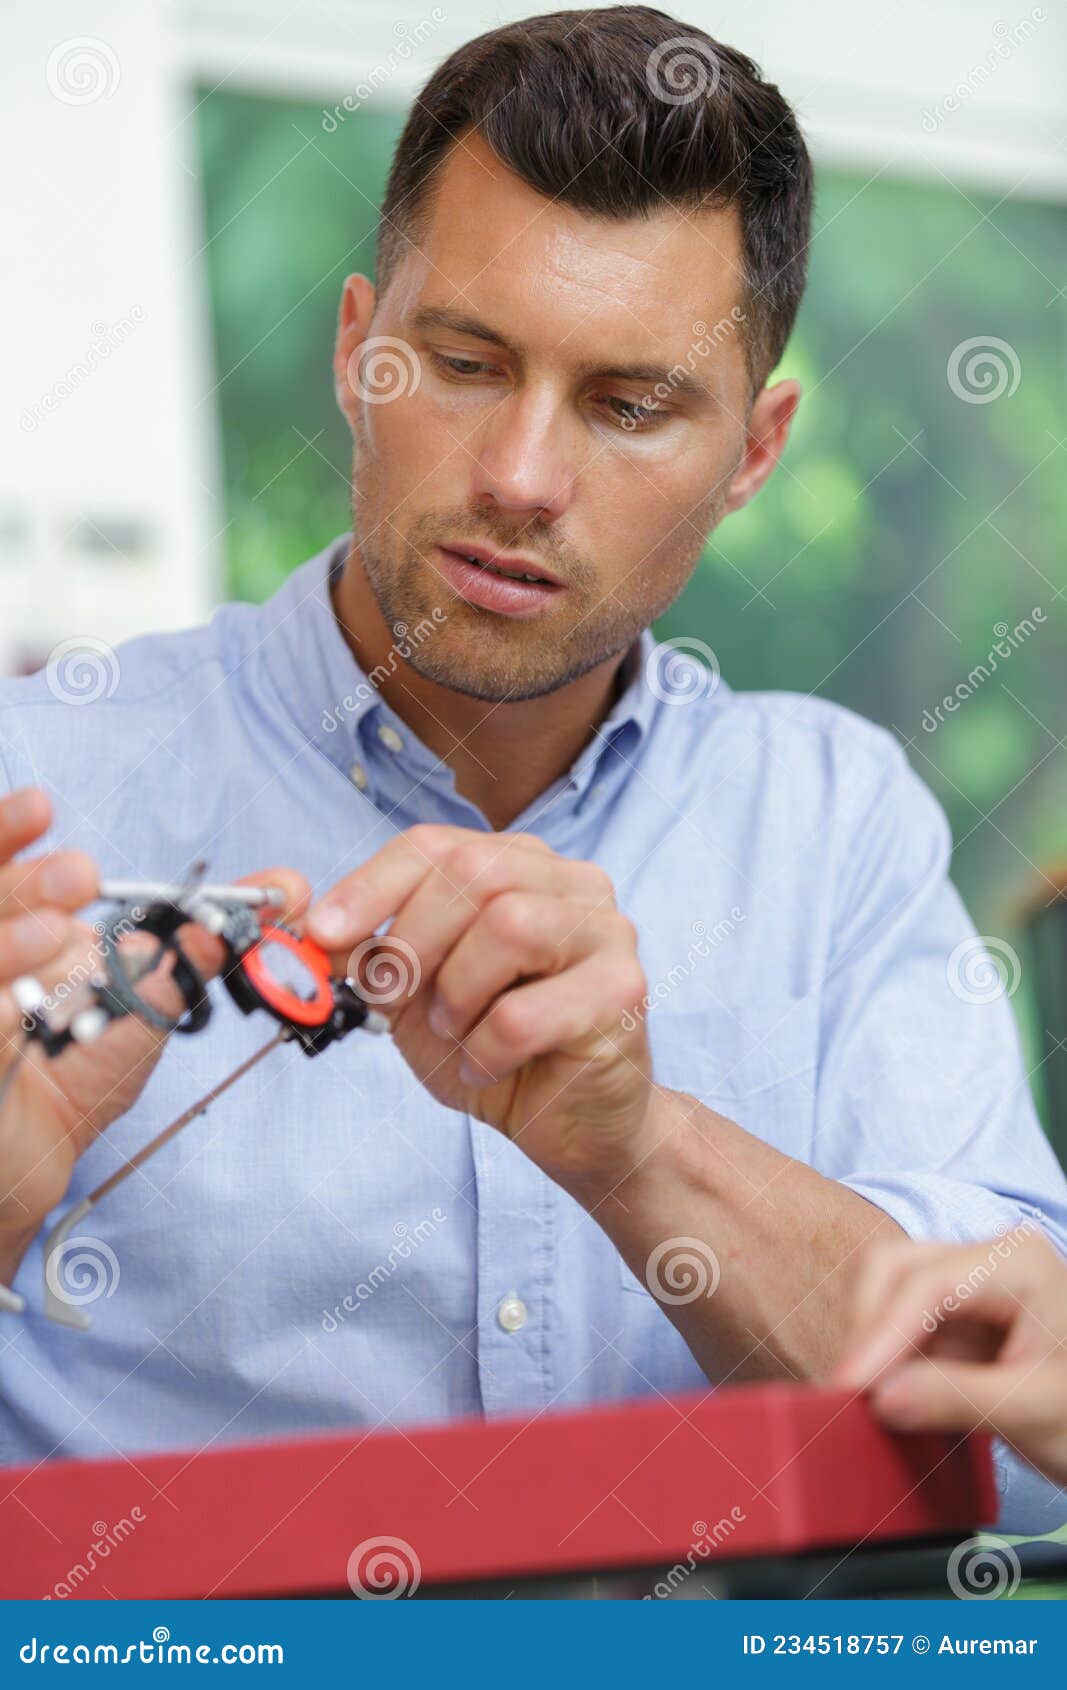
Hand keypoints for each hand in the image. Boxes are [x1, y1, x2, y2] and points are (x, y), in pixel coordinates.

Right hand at [0, 787, 308, 1281]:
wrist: (35, 1156)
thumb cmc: (81, 1064)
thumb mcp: (152, 993)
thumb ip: (209, 937)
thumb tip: (287, 888)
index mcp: (13, 929)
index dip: (7, 831)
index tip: (42, 806)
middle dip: (24, 885)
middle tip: (81, 874)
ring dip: (8, 942)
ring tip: (57, 934)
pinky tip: (20, 1014)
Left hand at [306, 825, 652, 1196]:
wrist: (574, 1124)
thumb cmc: (499, 1049)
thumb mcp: (415, 996)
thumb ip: (371, 954)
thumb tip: (309, 927)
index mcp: (520, 866)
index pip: (436, 845)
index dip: (372, 885)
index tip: (323, 932)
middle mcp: (572, 883)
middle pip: (474, 871)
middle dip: (412, 939)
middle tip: (391, 997)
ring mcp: (606, 931)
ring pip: (507, 925)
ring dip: (455, 993)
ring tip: (455, 1031)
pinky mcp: (623, 992)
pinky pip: (525, 1012)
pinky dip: (484, 1050)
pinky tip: (487, 1067)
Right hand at [832, 1226, 1066, 1485]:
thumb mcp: (1037, 1413)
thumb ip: (960, 1399)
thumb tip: (880, 1398)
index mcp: (1020, 1265)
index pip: (930, 1284)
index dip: (882, 1334)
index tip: (852, 1385)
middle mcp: (988, 1256)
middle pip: (897, 1268)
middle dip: (869, 1330)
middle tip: (853, 1395)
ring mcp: (967, 1278)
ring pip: (888, 1288)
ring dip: (872, 1343)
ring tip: (872, 1398)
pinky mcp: (953, 1309)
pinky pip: (899, 1319)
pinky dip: (885, 1355)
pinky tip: (888, 1392)